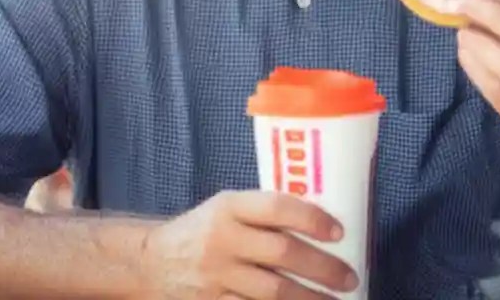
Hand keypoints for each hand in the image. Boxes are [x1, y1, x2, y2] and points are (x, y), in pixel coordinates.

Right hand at [138, 190, 358, 299]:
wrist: (150, 263)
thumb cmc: (202, 231)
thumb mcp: (225, 209)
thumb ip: (263, 215)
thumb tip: (322, 223)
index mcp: (228, 207)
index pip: (277, 207)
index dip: (312, 219)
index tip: (339, 232)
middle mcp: (222, 239)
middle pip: (282, 253)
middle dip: (323, 268)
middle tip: (349, 279)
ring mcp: (215, 276)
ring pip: (272, 292)